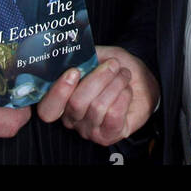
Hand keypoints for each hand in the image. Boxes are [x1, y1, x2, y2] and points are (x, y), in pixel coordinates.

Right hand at [36, 46, 157, 145]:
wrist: (143, 83)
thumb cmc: (117, 70)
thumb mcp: (99, 56)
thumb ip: (84, 56)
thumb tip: (76, 55)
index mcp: (62, 100)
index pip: (47, 108)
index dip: (58, 92)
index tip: (74, 72)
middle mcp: (71, 118)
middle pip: (76, 102)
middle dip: (99, 78)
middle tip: (113, 65)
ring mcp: (89, 130)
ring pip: (98, 106)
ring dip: (116, 84)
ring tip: (124, 75)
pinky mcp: (108, 135)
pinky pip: (114, 115)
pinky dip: (124, 97)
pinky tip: (127, 91)